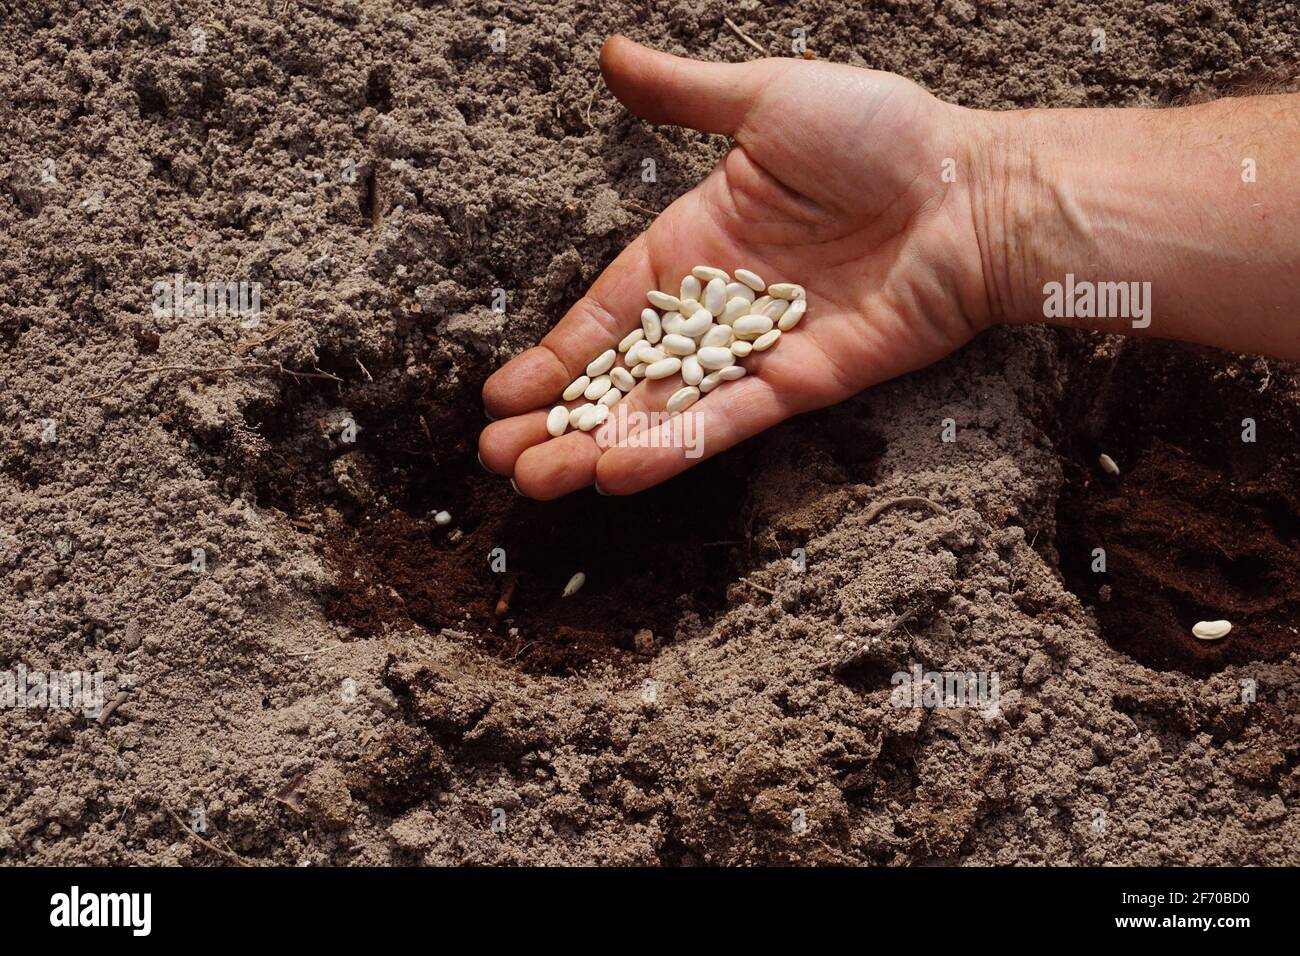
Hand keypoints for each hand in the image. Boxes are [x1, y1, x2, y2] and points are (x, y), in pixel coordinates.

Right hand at [479, 35, 996, 497]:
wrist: (973, 188)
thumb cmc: (882, 136)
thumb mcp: (767, 100)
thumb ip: (685, 95)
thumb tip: (610, 54)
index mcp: (692, 246)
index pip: (605, 312)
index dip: (554, 355)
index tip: (499, 395)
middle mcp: (716, 310)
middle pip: (623, 375)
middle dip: (559, 418)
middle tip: (499, 460)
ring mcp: (757, 353)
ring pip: (663, 409)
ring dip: (597, 446)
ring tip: (536, 480)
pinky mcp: (801, 386)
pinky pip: (725, 422)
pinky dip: (673, 446)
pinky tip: (617, 470)